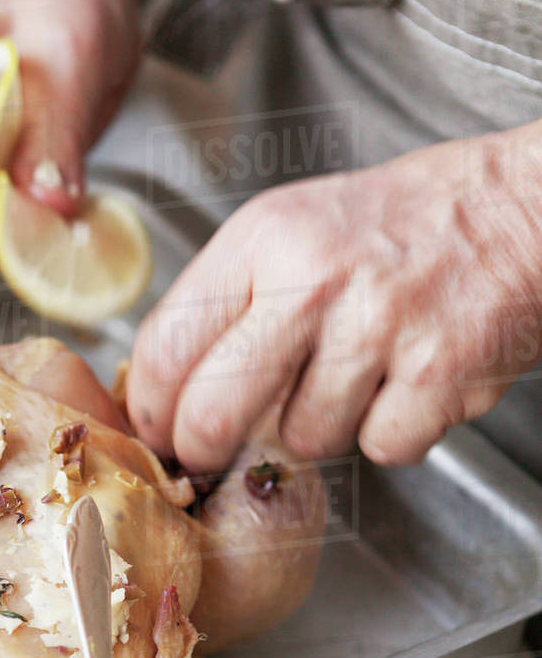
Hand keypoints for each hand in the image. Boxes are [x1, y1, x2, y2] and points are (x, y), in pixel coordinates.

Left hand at [128, 123, 541, 467]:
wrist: (517, 208)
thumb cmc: (399, 225)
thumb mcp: (291, 230)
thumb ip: (230, 301)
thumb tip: (169, 388)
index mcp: (264, 238)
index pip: (166, 344)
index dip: (151, 406)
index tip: (156, 427)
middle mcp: (313, 280)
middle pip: (213, 412)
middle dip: (204, 448)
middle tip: (213, 450)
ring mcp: (378, 328)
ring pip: (303, 440)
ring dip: (321, 426)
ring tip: (354, 374)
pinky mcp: (439, 374)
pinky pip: (380, 449)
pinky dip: (392, 432)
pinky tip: (405, 385)